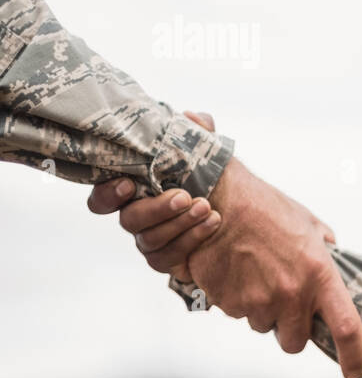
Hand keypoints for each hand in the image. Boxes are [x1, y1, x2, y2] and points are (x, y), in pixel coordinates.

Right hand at [87, 111, 225, 280]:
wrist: (242, 215)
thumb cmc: (213, 180)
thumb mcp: (206, 155)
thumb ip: (196, 135)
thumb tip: (192, 117)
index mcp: (136, 191)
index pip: (104, 198)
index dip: (108, 194)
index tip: (130, 184)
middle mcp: (137, 217)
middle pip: (129, 219)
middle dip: (156, 208)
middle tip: (183, 196)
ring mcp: (150, 241)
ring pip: (150, 239)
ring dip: (180, 222)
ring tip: (206, 207)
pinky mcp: (168, 260)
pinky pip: (167, 257)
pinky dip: (192, 238)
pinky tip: (213, 222)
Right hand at [87, 112, 361, 377]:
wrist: (218, 196)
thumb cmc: (268, 208)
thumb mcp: (310, 225)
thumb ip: (327, 251)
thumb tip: (337, 263)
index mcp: (321, 275)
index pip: (347, 329)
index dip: (354, 356)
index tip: (354, 372)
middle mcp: (292, 294)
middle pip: (294, 342)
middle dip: (290, 330)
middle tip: (284, 302)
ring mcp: (257, 301)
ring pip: (262, 326)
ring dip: (262, 310)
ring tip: (256, 273)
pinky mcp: (227, 302)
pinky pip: (236, 313)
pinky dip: (237, 299)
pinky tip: (236, 270)